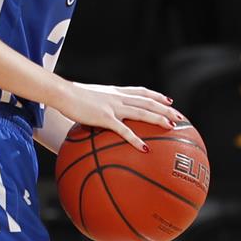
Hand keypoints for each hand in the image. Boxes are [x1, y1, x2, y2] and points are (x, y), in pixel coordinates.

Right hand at [51, 82, 176, 152]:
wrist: (61, 93)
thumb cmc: (69, 97)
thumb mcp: (87, 97)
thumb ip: (96, 104)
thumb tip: (95, 113)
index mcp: (115, 92)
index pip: (141, 92)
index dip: (156, 96)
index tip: (169, 100)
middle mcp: (118, 97)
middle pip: (148, 101)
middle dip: (166, 108)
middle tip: (180, 116)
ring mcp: (113, 107)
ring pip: (142, 112)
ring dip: (159, 119)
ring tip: (172, 127)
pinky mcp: (105, 118)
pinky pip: (124, 130)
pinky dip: (136, 140)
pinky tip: (145, 149)